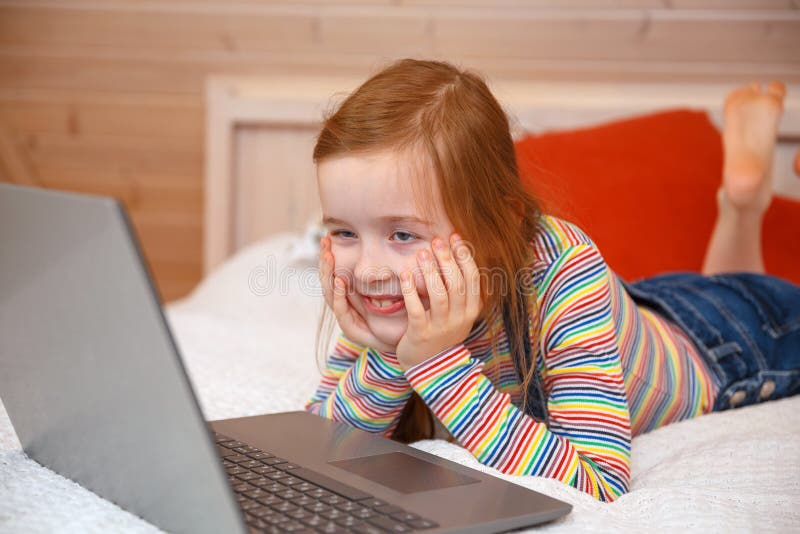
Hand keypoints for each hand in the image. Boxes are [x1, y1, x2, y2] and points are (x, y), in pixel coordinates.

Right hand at [318, 235, 395, 353]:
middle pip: (327, 281)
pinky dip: (339, 296)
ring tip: (329, 257)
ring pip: (329, 294)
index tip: (328, 237)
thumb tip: (387, 242)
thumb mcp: (391, 287)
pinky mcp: (352, 329)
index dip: (329, 256)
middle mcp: (344, 305)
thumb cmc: (399, 314)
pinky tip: (340, 281)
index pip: (334, 272)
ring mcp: (346, 317)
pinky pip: (341, 310)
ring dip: (329, 274)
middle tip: (325, 242)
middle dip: (325, 261)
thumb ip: (385, 271)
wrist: (404, 339)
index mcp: (349, 294)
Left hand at [395, 233, 481, 369]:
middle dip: (447, 259)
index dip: (464, 256)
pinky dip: (411, 291)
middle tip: (437, 241)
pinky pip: (417, 310)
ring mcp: (441, 328)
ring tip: (421, 253)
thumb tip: (454, 254)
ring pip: (440, 295)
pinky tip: (405, 275)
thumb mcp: (459, 313)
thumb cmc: (443, 333)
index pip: (473, 278)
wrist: (432, 368)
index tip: (454, 237)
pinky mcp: (421, 334)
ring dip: (431, 272)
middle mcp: (460, 318)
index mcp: (471, 310)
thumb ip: (459, 290)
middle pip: (456, 283)